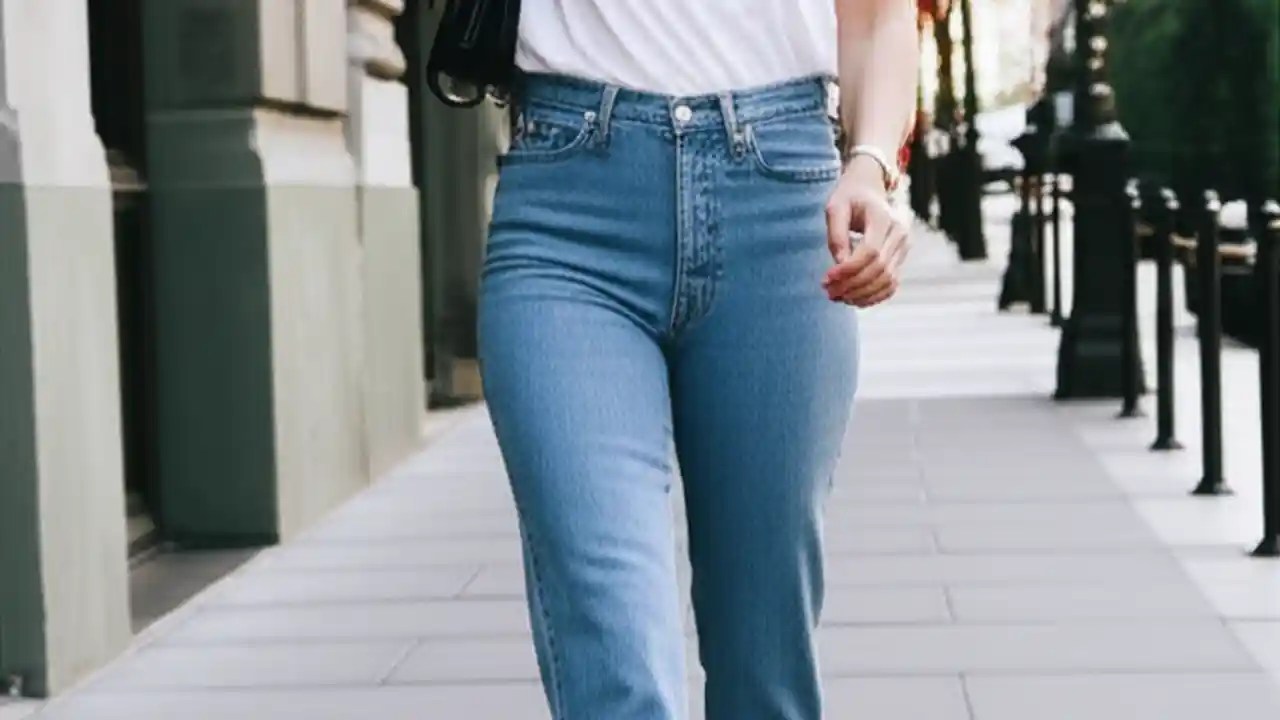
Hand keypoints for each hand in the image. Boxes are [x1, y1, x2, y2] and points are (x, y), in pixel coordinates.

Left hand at [821, 158, 909, 307]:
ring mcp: (904, 246)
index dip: (848, 270)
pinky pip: (892, 284)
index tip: (826, 278)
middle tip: (828, 292)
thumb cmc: (849, 197)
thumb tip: (839, 265)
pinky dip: (874, 296)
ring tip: (838, 298)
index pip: (871, 252)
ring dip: (862, 294)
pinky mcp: (902, 257)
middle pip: (879, 269)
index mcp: (883, 217)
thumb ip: (836, 234)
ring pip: (887, 280)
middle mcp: (899, 232)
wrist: (870, 189)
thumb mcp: (835, 207)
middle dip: (852, 285)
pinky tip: (854, 300)